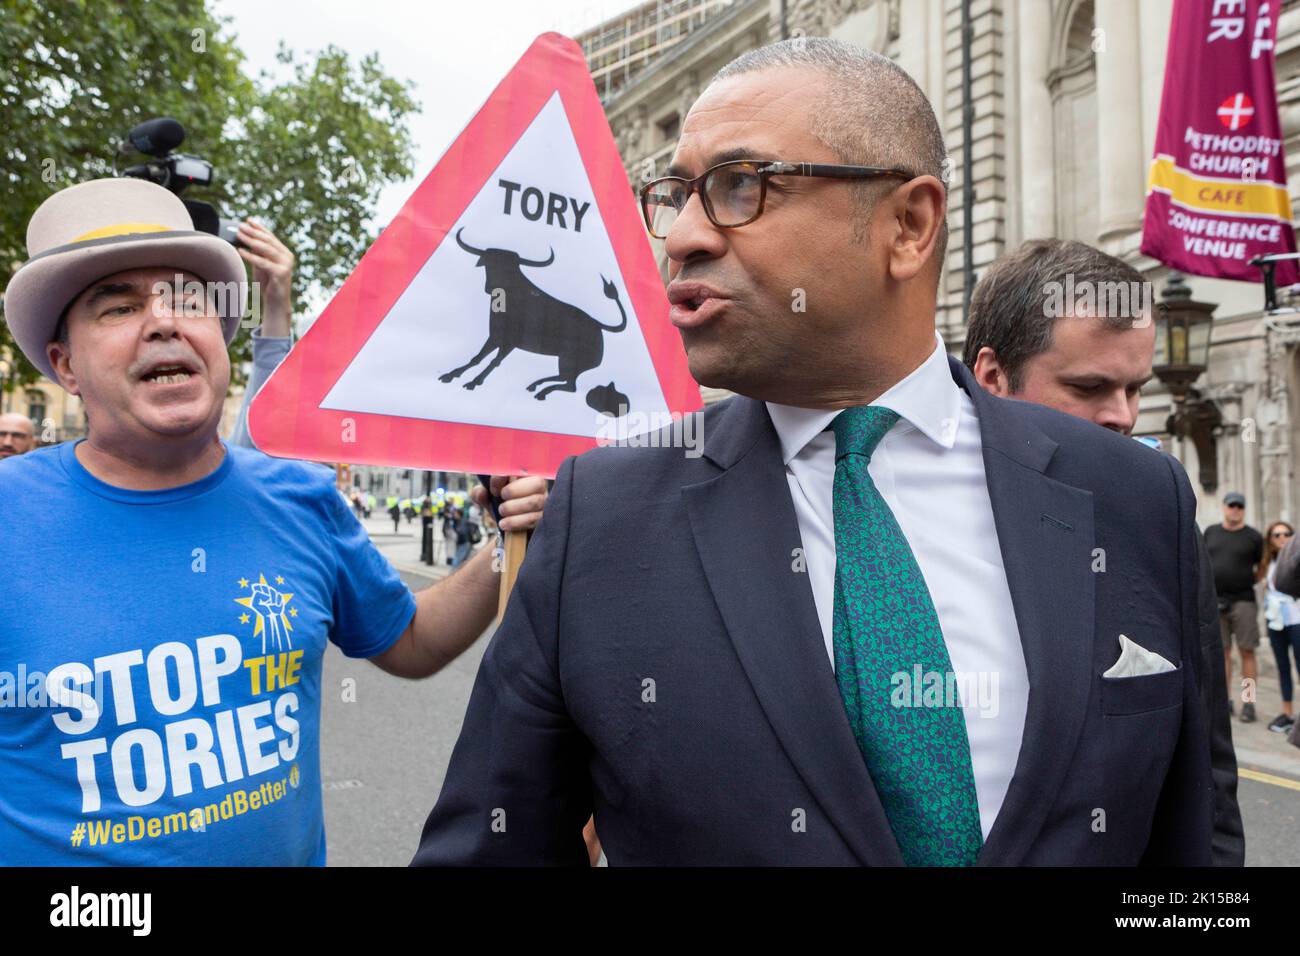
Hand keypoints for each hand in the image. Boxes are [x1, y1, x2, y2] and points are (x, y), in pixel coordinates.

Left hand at [236, 218, 294, 336]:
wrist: (277, 303)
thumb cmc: (269, 284)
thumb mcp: (262, 265)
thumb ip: (258, 253)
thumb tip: (248, 239)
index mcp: (284, 252)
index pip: (270, 236)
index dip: (259, 227)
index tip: (248, 220)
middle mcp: (287, 256)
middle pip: (268, 240)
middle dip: (253, 232)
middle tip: (240, 226)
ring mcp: (286, 265)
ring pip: (266, 249)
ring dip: (251, 241)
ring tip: (239, 235)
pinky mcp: (281, 273)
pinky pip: (263, 262)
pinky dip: (251, 256)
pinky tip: (241, 251)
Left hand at [472, 475, 547, 532]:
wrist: (510, 527)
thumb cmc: (502, 505)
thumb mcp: (489, 498)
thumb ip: (481, 494)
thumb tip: (481, 492)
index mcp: (526, 474)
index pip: (520, 468)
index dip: (505, 477)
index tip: (493, 489)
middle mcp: (539, 486)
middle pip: (537, 482)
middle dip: (514, 491)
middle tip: (501, 497)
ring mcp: (544, 503)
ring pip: (535, 502)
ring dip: (514, 507)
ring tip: (501, 511)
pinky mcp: (543, 519)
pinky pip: (533, 519)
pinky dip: (516, 522)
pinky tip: (504, 524)